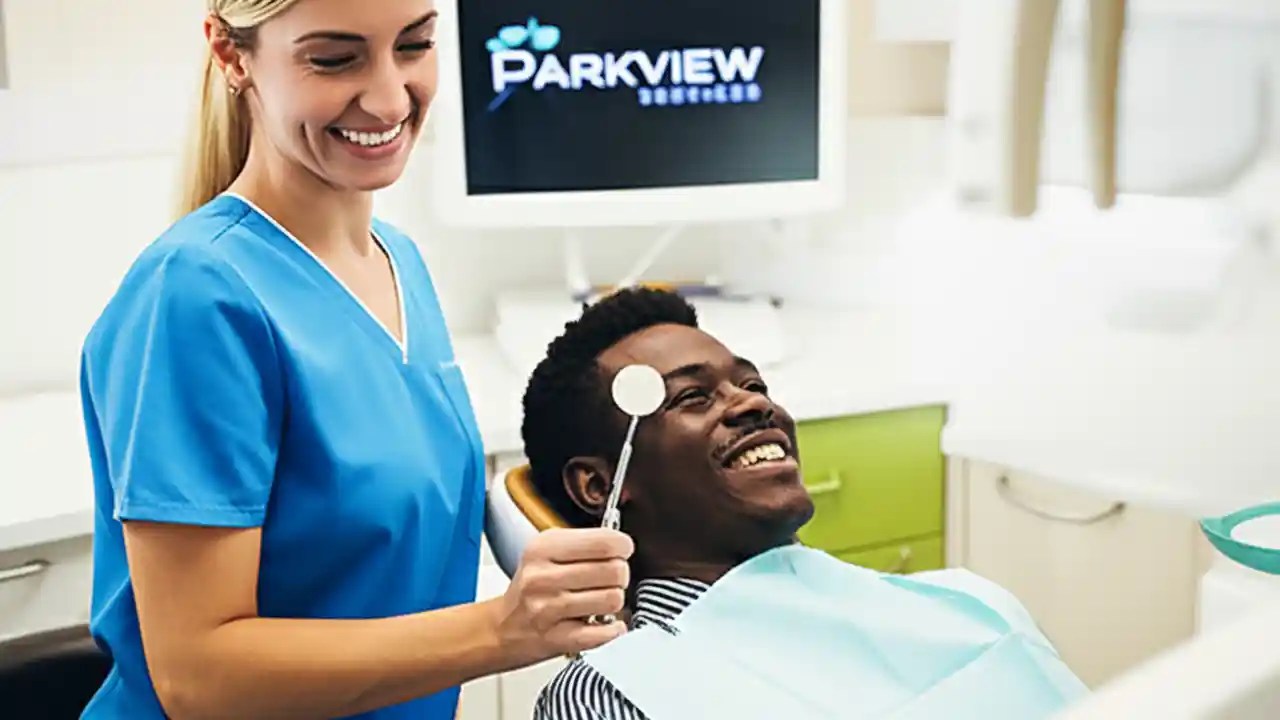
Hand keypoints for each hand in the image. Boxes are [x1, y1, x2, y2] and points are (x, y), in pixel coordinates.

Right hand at [491, 528, 633, 665]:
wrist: (502, 628)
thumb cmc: (531, 588)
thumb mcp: (547, 552)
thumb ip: (584, 543)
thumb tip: (622, 545)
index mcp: (543, 548)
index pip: (603, 541)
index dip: (622, 546)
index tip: (622, 551)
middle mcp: (543, 577)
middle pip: (614, 570)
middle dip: (620, 576)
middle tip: (610, 579)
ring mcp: (548, 609)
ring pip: (612, 600)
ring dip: (614, 603)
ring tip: (601, 601)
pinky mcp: (556, 639)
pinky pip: (603, 633)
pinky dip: (612, 630)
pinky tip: (602, 623)